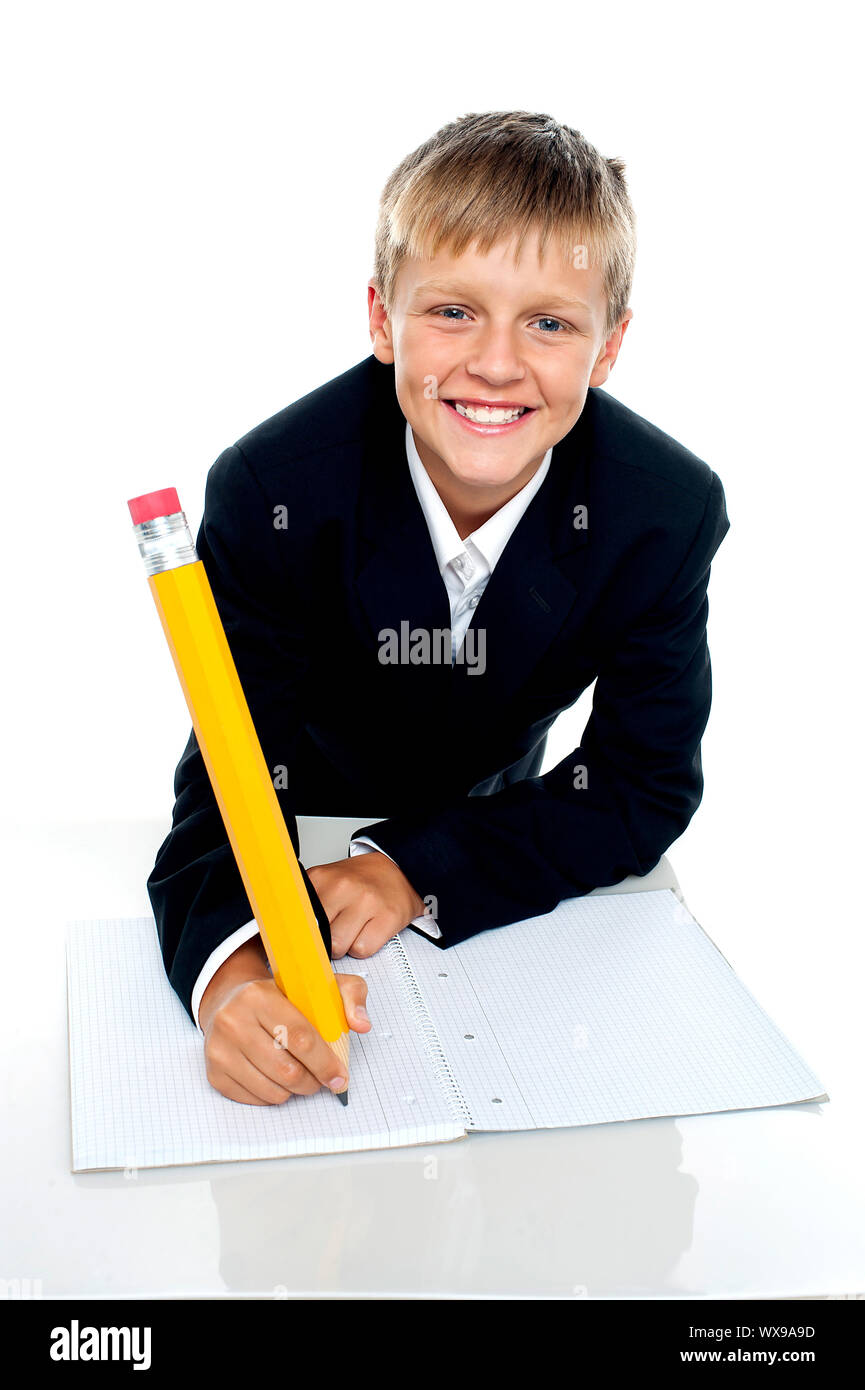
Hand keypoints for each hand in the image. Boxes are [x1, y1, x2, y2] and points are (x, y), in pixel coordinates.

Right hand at [199, 936, 370, 1105]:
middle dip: (313, 1082)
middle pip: (287, 1069)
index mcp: (259, 995)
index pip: (300, 1037)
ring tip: (300, 1077)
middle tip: (322, 1080)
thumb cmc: (278, 997)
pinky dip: (273, 1095)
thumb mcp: (317, 984)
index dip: (326, 1063)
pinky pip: (254, 1099)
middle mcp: (233, 1021)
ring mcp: (219, 1049)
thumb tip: (361, 1023)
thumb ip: (349, 995)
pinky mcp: (214, 1073)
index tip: (340, 1077)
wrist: (231, 1001)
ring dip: (295, 1091)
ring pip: (272, 1089)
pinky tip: (277, 1079)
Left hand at [306, 851, 425, 958]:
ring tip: (352, 930)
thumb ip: (309, 903)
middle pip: (318, 935)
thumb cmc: (361, 881)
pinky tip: (368, 931)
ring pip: (339, 946)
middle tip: (335, 930)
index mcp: (322, 877)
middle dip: (325, 941)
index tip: (303, 939)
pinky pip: (362, 949)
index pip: (297, 919)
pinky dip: (364, 947)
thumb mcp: (328, 882)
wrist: (399, 870)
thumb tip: (291, 934)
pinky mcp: (387, 917)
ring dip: (345, 946)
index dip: (301, 933)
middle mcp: (343, 886)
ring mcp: (366, 901)